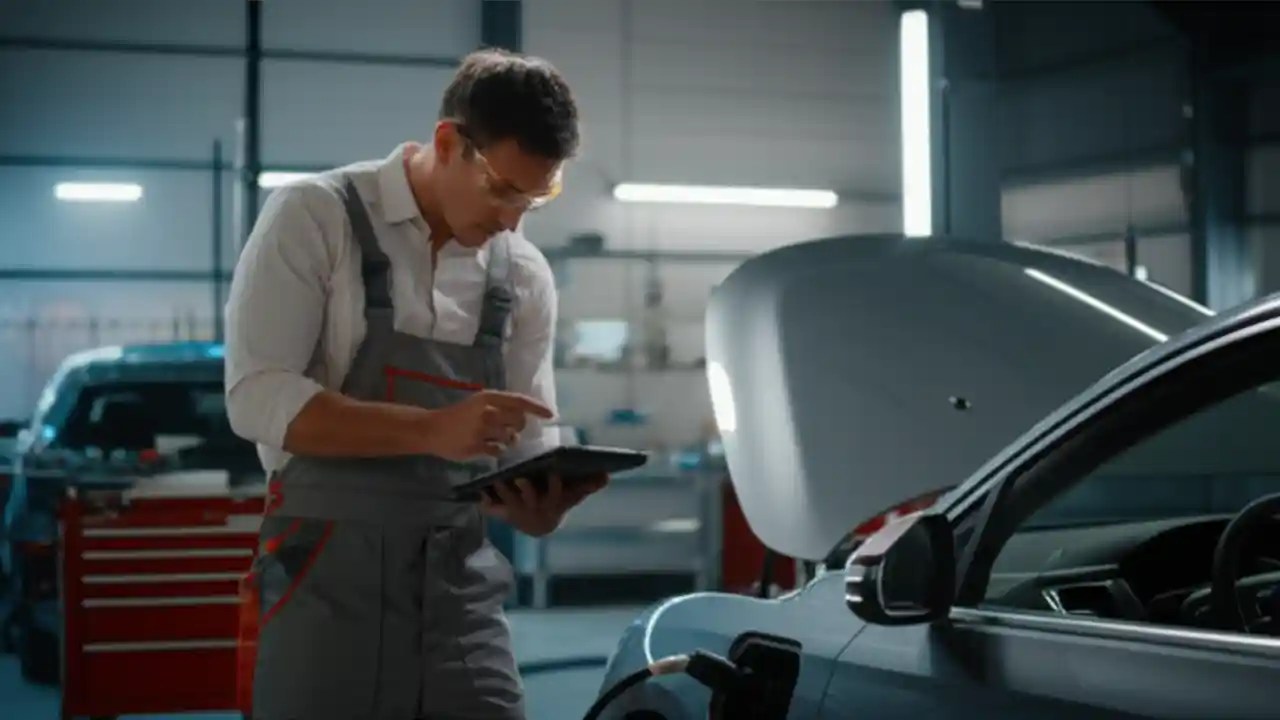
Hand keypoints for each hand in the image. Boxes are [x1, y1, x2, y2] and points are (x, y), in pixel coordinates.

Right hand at [420, 391, 553, 461]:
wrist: (432, 429)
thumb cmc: (459, 415)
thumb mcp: (479, 403)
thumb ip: (500, 407)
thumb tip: (525, 414)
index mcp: (487, 398)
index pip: (519, 401)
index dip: (537, 408)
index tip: (551, 415)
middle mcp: (486, 412)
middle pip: (518, 421)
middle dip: (519, 426)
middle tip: (511, 428)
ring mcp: (481, 431)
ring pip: (510, 437)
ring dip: (509, 440)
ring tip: (497, 438)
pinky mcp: (476, 447)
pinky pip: (498, 451)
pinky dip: (497, 450)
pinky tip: (488, 447)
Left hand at [480, 473, 608, 536]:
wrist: (539, 526)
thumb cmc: (556, 503)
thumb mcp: (572, 496)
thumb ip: (588, 486)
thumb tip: (607, 475)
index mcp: (552, 502)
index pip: (556, 493)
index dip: (554, 485)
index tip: (553, 472)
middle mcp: (535, 509)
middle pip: (530, 499)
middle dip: (526, 490)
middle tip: (520, 476)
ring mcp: (517, 513)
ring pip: (509, 503)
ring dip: (503, 493)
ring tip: (497, 480)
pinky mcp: (502, 513)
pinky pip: (492, 510)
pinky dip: (486, 504)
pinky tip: (479, 493)